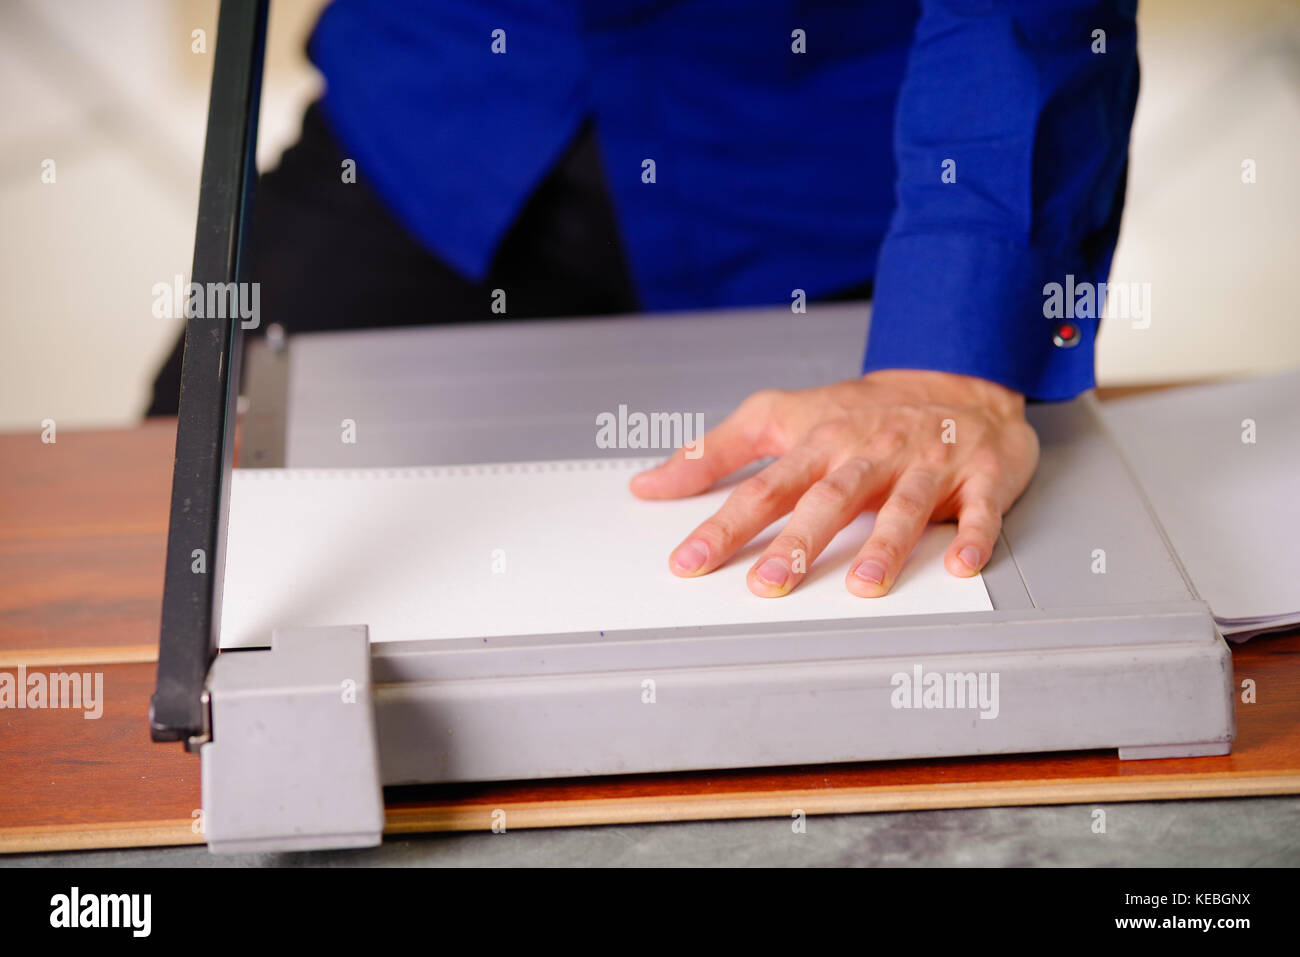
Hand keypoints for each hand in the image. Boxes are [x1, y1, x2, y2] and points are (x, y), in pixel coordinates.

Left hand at [629, 369, 1039, 596]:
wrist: (957, 379)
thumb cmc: (863, 411)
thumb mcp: (780, 417)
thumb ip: (714, 454)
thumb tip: (649, 484)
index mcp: (819, 443)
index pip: (763, 488)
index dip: (723, 525)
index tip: (689, 561)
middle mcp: (868, 454)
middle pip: (829, 499)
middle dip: (798, 542)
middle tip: (769, 583)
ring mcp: (925, 464)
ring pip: (903, 506)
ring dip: (884, 544)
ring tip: (865, 585)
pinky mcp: (979, 476)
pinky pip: (980, 509)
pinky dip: (975, 535)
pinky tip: (962, 564)